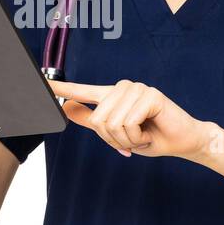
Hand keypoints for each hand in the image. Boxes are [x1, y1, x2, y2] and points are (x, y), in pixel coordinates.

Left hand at [48, 78, 209, 158]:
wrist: (183, 141)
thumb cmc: (152, 137)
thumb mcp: (118, 134)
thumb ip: (94, 121)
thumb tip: (68, 109)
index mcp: (113, 96)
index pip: (81, 90)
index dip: (59, 89)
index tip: (39, 83)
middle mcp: (122, 87)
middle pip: (98, 120)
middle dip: (113, 139)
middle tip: (132, 140)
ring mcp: (136, 88)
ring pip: (112, 123)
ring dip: (127, 139)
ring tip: (142, 135)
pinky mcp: (150, 95)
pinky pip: (129, 123)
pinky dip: (138, 137)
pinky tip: (150, 132)